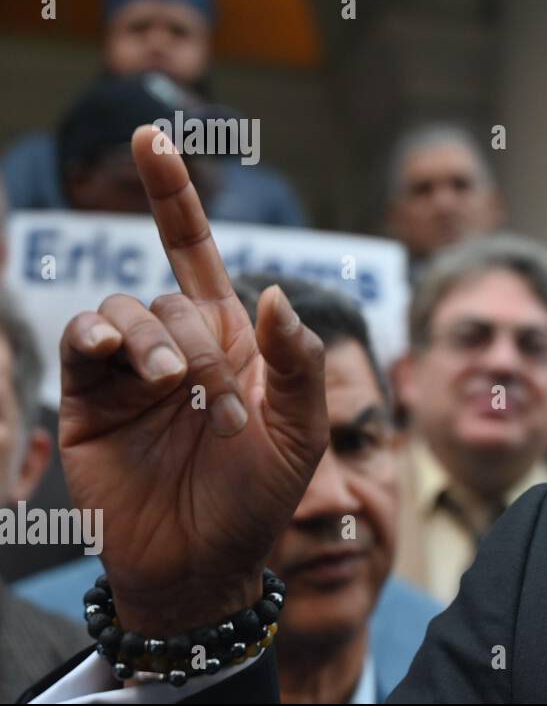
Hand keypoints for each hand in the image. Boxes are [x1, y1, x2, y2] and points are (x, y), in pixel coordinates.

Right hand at [58, 126, 327, 635]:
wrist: (202, 566)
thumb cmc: (259, 501)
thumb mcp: (302, 432)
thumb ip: (295, 361)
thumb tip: (268, 292)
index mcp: (232, 342)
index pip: (199, 255)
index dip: (175, 197)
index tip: (152, 139)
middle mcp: (178, 345)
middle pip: (171, 293)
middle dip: (195, 339)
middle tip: (217, 407)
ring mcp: (130, 371)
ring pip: (127, 309)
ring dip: (152, 340)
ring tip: (174, 389)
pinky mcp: (89, 399)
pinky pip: (84, 342)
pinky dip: (98, 336)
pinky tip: (116, 355)